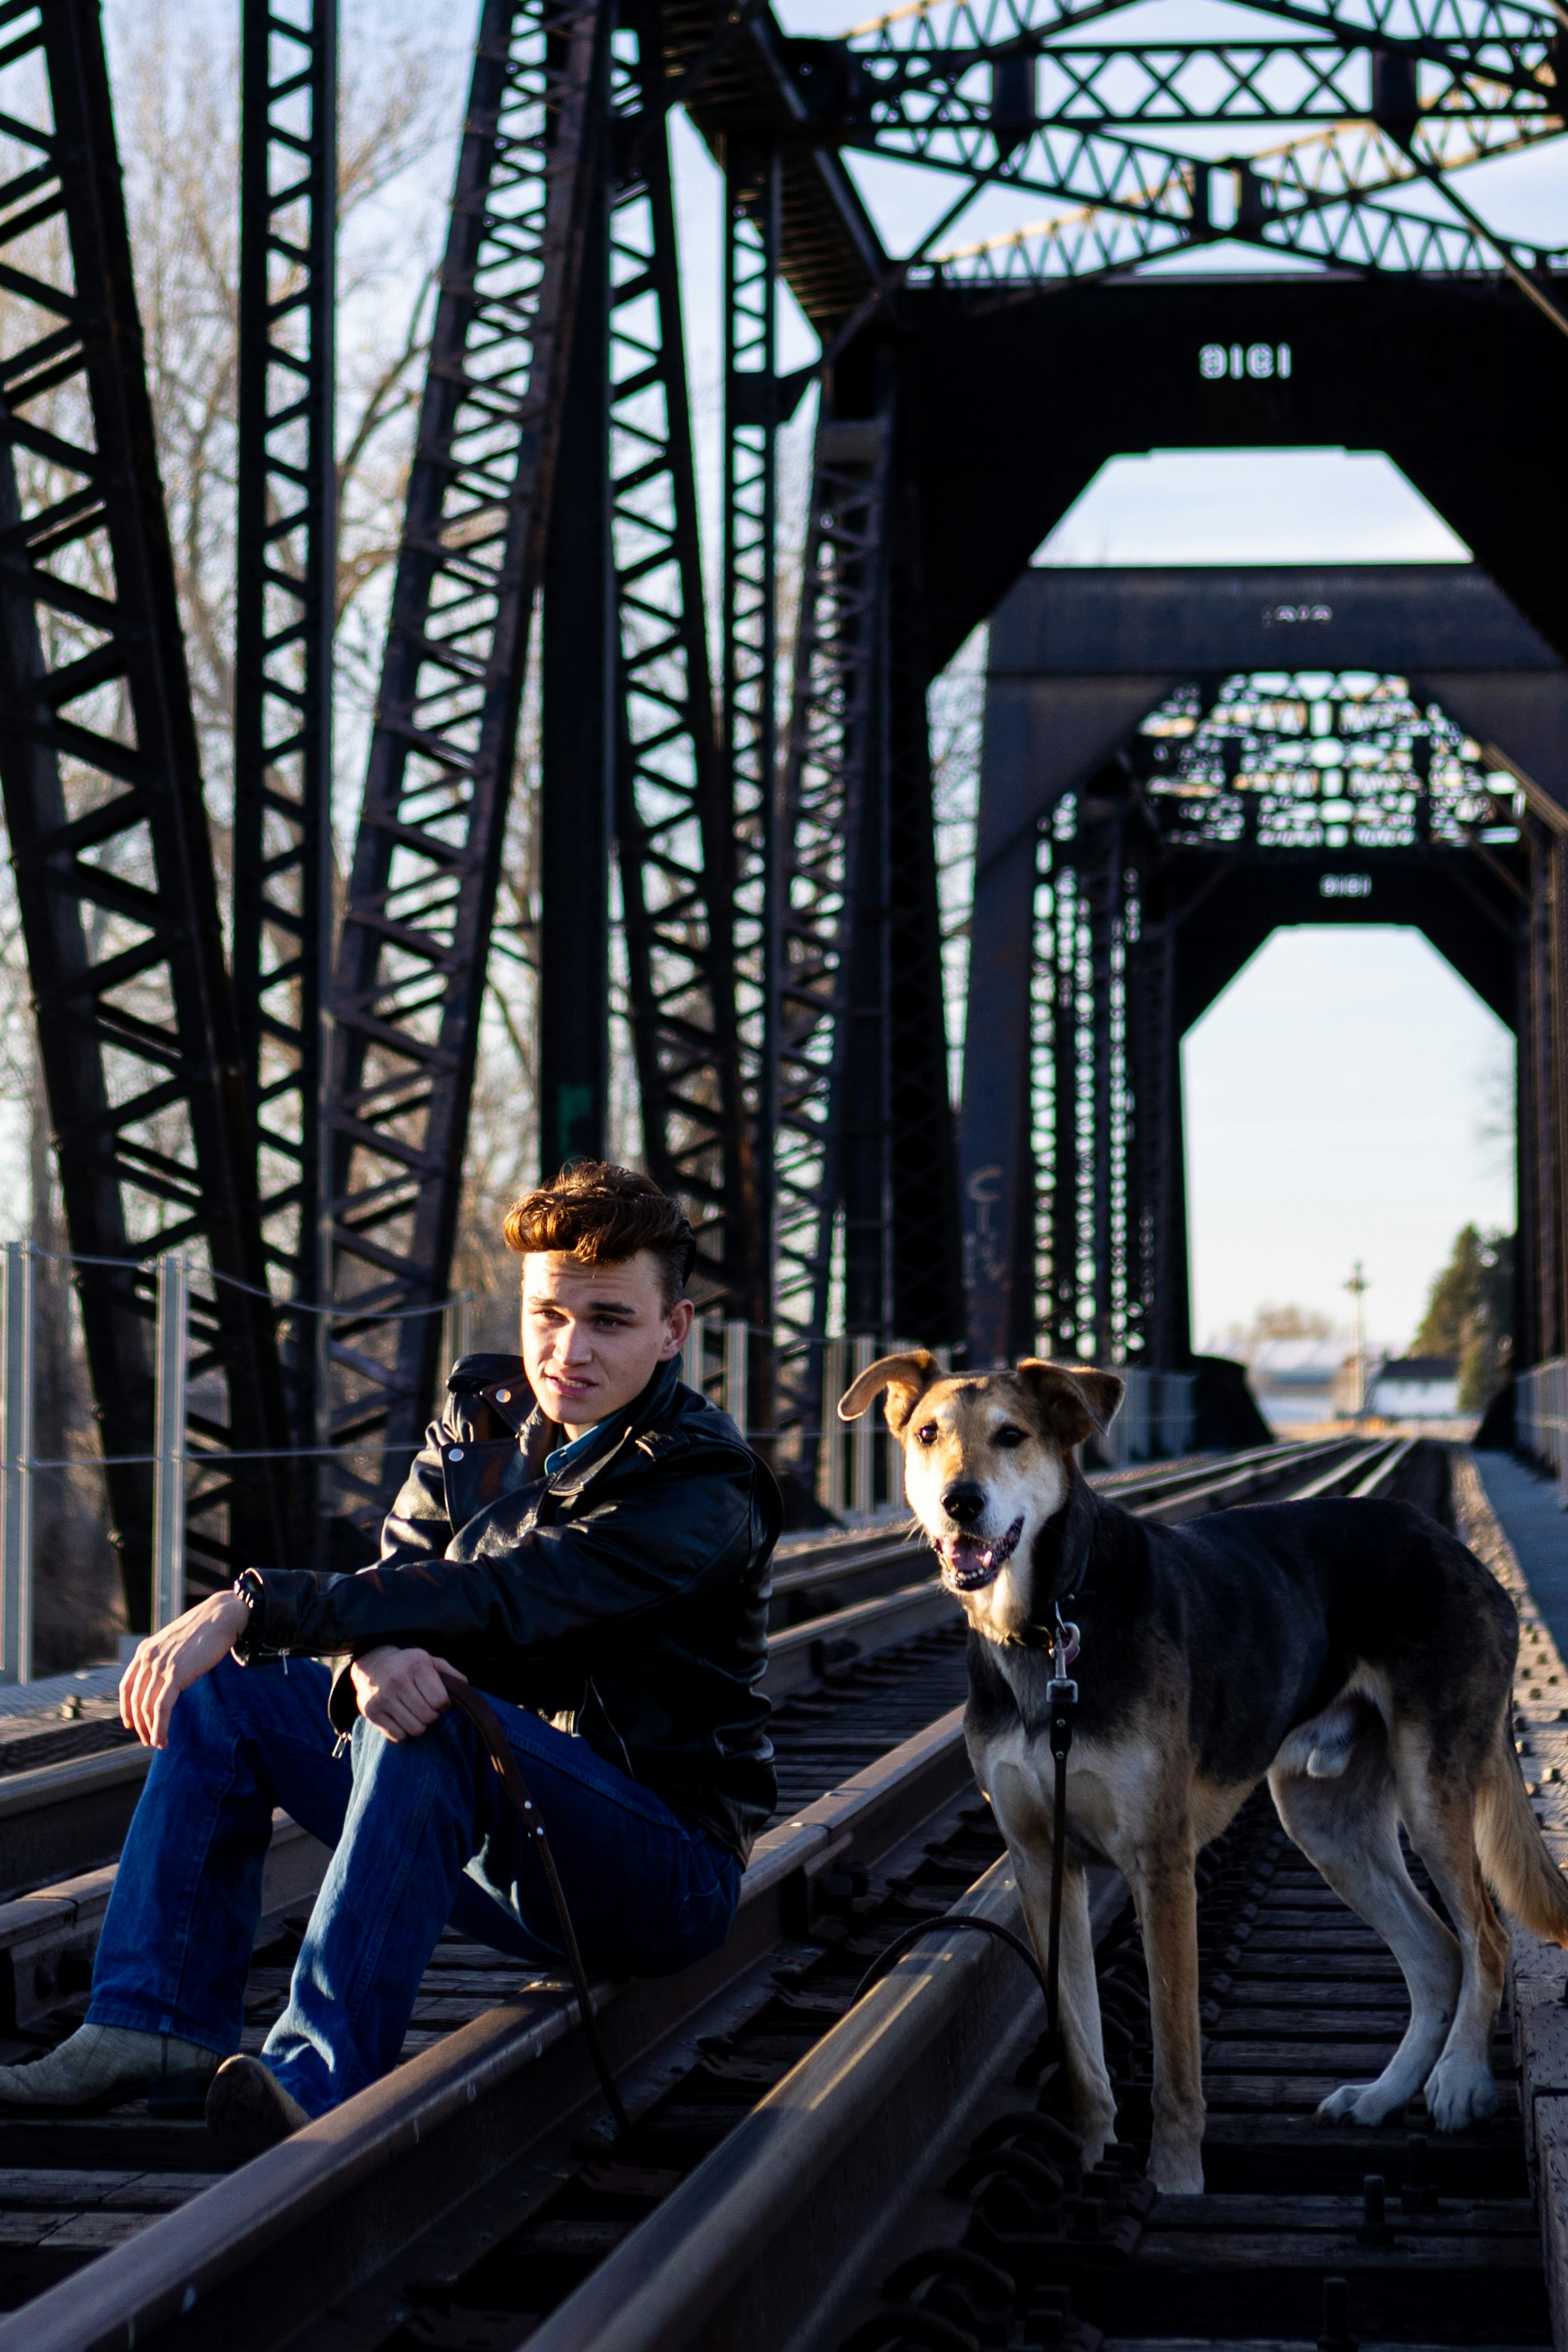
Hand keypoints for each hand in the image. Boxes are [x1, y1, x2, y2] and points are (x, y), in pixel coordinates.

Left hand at [120, 1592, 250, 1748]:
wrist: (220, 1617)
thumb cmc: (203, 1629)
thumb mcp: (175, 1642)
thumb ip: (165, 1657)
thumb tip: (166, 1676)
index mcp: (145, 1650)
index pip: (127, 1686)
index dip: (126, 1708)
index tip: (131, 1723)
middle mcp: (148, 1658)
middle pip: (135, 1700)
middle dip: (140, 1724)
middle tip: (147, 1739)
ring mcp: (160, 1666)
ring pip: (147, 1707)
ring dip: (150, 1730)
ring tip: (157, 1743)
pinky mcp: (175, 1675)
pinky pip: (161, 1708)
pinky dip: (160, 1727)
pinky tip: (162, 1739)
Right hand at [352, 1646, 464, 1741]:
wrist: (373, 1664)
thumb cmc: (409, 1666)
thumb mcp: (430, 1661)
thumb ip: (451, 1674)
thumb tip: (465, 1690)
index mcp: (416, 1665)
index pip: (440, 1701)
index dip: (443, 1704)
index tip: (437, 1699)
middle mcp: (397, 1680)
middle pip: (429, 1717)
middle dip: (432, 1715)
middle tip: (425, 1707)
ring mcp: (382, 1697)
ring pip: (415, 1730)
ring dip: (419, 1725)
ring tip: (414, 1712)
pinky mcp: (371, 1712)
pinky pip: (398, 1736)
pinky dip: (403, 1731)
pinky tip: (400, 1717)